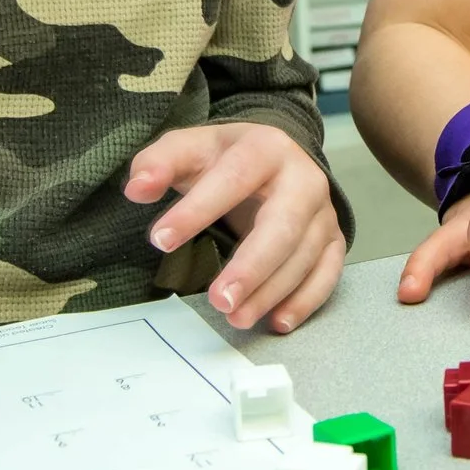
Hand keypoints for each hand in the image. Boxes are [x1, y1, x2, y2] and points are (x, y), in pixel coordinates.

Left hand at [126, 122, 344, 333]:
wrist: (277, 154)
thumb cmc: (227, 157)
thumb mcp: (190, 147)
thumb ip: (158, 163)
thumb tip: (137, 188)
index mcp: (266, 148)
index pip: (233, 178)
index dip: (198, 210)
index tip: (161, 240)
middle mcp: (304, 179)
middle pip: (284, 225)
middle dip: (252, 266)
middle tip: (219, 300)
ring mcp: (322, 212)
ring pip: (305, 256)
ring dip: (272, 291)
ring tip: (235, 317)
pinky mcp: (332, 239)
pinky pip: (328, 274)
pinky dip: (306, 301)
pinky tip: (277, 321)